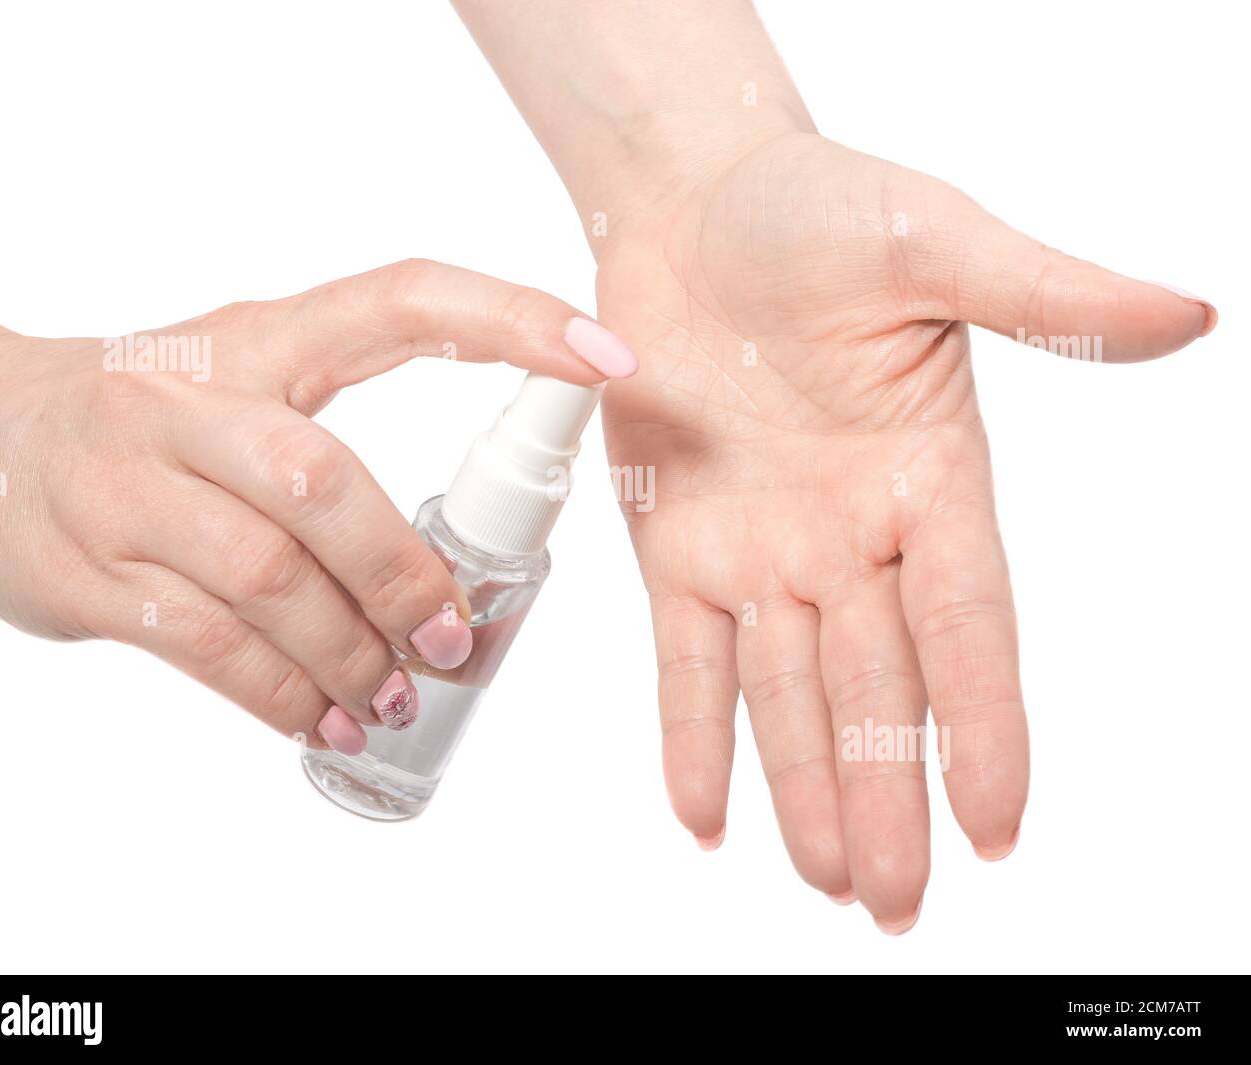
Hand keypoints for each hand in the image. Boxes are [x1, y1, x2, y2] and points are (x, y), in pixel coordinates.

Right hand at [0, 260, 635, 752]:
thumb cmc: (146, 422)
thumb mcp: (237, 388)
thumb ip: (335, 454)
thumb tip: (461, 566)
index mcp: (255, 339)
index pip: (398, 302)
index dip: (507, 321)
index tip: (605, 357)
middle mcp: (185, 401)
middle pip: (322, 481)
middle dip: (404, 575)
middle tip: (452, 640)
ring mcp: (126, 486)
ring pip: (266, 577)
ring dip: (350, 652)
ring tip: (394, 696)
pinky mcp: (85, 569)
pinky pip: (205, 645)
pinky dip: (282, 694)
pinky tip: (324, 722)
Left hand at [596, 131, 1213, 929]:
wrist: (690, 202)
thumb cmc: (814, 209)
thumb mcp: (935, 245)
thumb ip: (1047, 297)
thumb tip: (1184, 316)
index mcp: (928, 479)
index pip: (968, 627)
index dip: (984, 724)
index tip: (998, 822)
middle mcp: (851, 535)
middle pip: (880, 688)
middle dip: (889, 796)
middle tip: (897, 901)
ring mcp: (762, 547)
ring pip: (789, 693)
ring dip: (805, 788)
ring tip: (828, 882)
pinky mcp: (675, 543)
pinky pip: (685, 656)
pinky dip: (692, 732)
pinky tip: (703, 816)